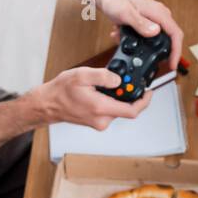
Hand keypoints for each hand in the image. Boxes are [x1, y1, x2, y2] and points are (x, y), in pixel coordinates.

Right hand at [34, 66, 151, 129]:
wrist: (48, 104)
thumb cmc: (61, 91)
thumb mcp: (82, 75)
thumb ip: (103, 76)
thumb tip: (119, 80)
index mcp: (101, 108)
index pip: (132, 111)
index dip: (144, 101)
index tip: (149, 91)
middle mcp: (102, 120)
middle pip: (127, 108)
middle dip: (128, 94)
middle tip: (121, 80)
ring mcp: (99, 123)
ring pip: (118, 108)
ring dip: (117, 96)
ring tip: (104, 85)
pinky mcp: (96, 122)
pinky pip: (109, 110)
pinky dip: (109, 100)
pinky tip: (99, 92)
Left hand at [94, 0, 183, 70]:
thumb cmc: (116, 0)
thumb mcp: (126, 14)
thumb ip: (140, 23)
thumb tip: (155, 31)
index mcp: (158, 12)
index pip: (175, 34)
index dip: (176, 51)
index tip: (172, 64)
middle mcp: (159, 15)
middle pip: (169, 39)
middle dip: (158, 53)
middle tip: (149, 62)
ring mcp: (154, 19)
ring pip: (157, 40)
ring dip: (143, 47)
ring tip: (126, 44)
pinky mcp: (147, 22)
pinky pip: (148, 36)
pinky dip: (136, 42)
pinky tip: (123, 38)